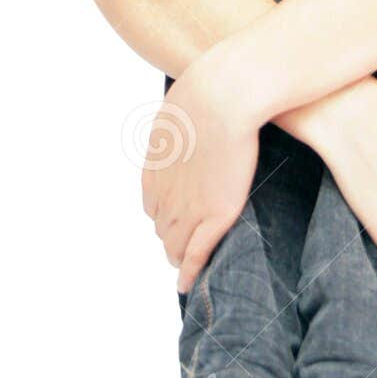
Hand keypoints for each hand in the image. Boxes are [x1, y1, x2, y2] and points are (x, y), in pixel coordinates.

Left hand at [140, 57, 261, 293]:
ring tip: (186, 266)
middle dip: (170, 238)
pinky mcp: (215, 216)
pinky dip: (191, 272)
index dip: (164, 215)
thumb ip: (185, 121)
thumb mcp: (184, 106)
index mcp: (157, 169)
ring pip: (175, 244)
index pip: (153, 204)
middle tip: (182, 248)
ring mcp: (188, 206)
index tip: (173, 220)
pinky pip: (197, 254)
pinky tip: (187, 285)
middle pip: (162, 227)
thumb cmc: (210, 92)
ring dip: (179, 255)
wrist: (222, 96)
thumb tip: (194, 110)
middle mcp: (165, 192)